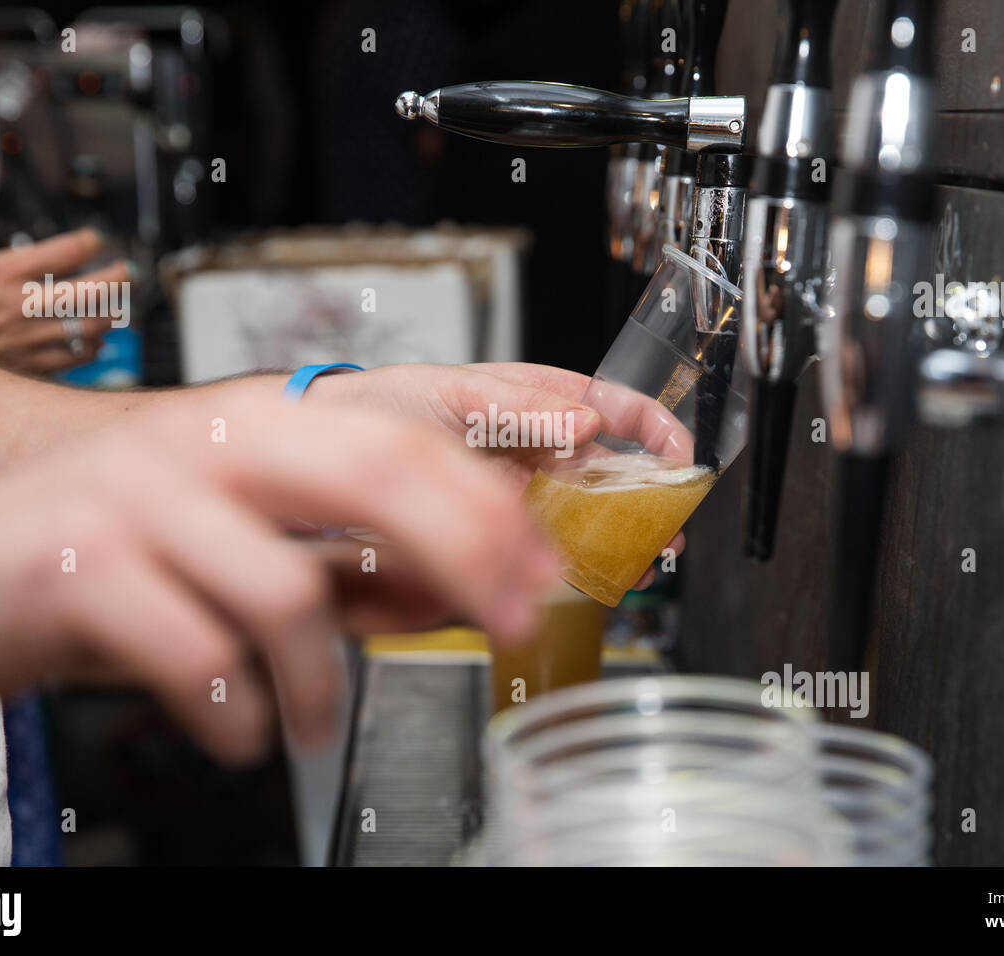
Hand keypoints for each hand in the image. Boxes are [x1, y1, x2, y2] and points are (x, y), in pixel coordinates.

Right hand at [0, 229, 129, 373]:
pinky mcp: (28, 365)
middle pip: (89, 289)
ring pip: (89, 326)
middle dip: (116, 278)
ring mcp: (27, 337)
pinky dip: (91, 348)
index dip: (88, 242)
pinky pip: (74, 357)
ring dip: (109, 315)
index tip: (96, 239)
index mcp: (0, 272)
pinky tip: (94, 341)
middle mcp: (20, 305)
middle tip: (127, 271)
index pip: (62, 251)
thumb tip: (32, 254)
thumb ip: (0, 263)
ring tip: (116, 307)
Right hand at [0, 392, 557, 762]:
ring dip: (322, 680)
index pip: (406, 432)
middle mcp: (213, 445)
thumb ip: (353, 559)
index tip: (551, 537)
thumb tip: (465, 586)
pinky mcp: (85, 570)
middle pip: (375, 475)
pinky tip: (241, 730)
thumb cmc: (128, 544)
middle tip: (506, 621)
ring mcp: (146, 500)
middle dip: (464, 554)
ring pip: (286, 590)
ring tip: (313, 719)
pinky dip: (235, 711)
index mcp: (265, 421)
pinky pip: (196, 655)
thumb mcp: (251, 536)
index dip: (493, 485)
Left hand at [305, 361, 686, 588]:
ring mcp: (519, 498)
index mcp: (537, 405)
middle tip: (664, 536)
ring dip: (616, 547)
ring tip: (634, 568)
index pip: (616, 410)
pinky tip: (582, 584)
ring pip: (586, 524)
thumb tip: (588, 421)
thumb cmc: (384, 408)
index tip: (679, 460)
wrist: (324, 453)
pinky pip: (541, 558)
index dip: (656, 432)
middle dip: (647, 507)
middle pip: (613, 478)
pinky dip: (567, 573)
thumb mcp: (455, 395)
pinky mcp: (493, 538)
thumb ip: (521, 407)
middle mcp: (536, 453)